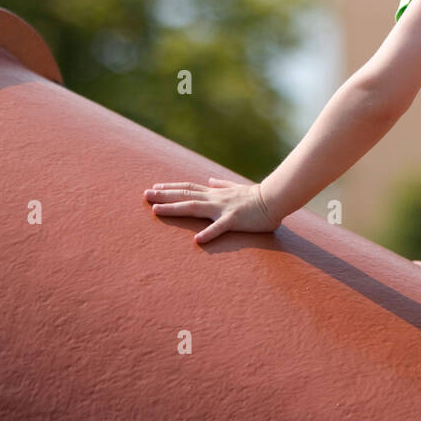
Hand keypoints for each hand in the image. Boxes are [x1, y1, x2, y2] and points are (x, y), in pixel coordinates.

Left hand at [144, 177, 281, 244]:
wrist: (276, 198)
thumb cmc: (258, 196)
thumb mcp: (236, 188)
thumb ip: (222, 184)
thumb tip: (210, 180)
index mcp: (216, 193)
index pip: (189, 188)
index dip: (171, 187)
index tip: (155, 187)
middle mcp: (215, 199)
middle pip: (185, 195)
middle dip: (164, 195)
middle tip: (145, 194)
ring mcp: (223, 208)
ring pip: (194, 207)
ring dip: (174, 208)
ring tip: (156, 211)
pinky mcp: (235, 220)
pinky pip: (220, 227)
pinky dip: (209, 233)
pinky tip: (197, 240)